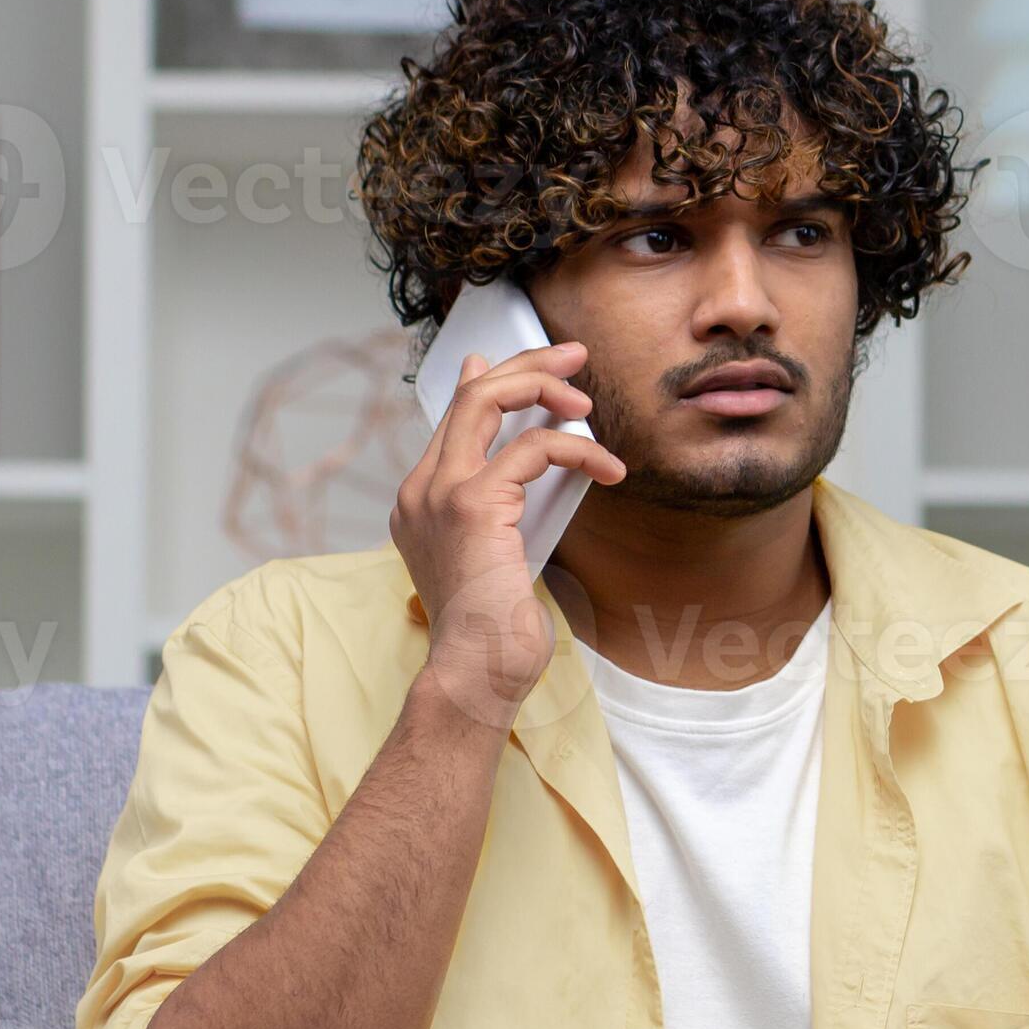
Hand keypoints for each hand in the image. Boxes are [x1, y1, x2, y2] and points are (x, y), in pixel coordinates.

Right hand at [392, 343, 622, 716]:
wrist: (477, 672)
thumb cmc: (495, 630)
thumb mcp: (501, 556)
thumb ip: (509, 508)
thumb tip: (529, 462)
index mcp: (421, 503)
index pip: (451, 419)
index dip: (491, 380)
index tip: (532, 364)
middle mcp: (420, 491)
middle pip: (468, 396)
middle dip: (525, 365)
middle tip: (574, 356)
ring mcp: (439, 494)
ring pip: (487, 402)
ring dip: (546, 388)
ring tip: (587, 403)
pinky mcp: (472, 505)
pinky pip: (532, 449)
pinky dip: (576, 450)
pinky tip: (607, 469)